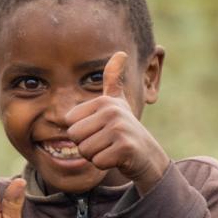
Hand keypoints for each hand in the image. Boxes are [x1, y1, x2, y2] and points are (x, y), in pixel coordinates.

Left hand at [64, 51, 168, 193]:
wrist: (147, 156)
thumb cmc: (125, 129)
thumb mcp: (118, 102)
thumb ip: (113, 79)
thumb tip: (121, 53)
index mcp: (104, 101)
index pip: (70, 123)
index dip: (82, 132)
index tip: (100, 130)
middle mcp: (112, 111)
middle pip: (75, 136)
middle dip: (87, 145)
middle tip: (106, 142)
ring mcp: (120, 129)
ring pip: (85, 150)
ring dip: (96, 155)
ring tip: (112, 149)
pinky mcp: (125, 148)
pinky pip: (98, 162)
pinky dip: (106, 164)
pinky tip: (118, 158)